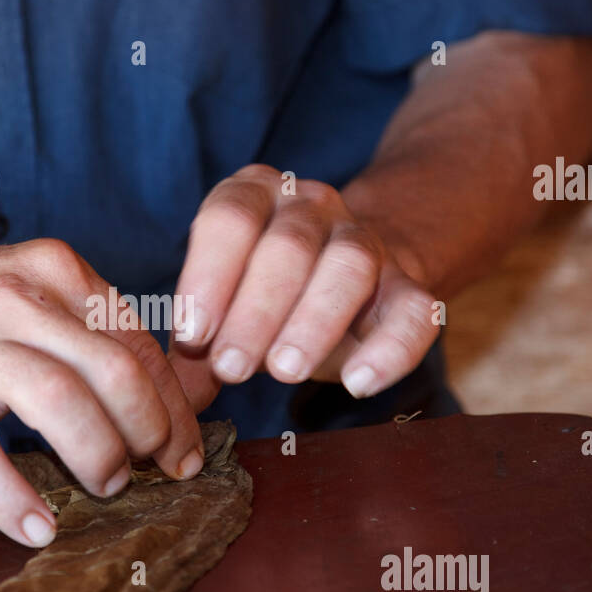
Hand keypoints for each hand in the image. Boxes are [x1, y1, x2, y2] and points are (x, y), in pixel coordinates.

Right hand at [0, 239, 204, 547]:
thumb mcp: (30, 294)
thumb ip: (94, 333)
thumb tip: (185, 394)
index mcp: (55, 272)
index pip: (138, 342)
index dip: (174, 405)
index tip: (186, 448)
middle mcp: (17, 300)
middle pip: (114, 372)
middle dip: (150, 432)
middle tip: (154, 470)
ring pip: (61, 403)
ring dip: (99, 456)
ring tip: (108, 486)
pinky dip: (13, 499)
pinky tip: (38, 528)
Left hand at [169, 164, 440, 411]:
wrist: (350, 277)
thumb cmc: (264, 294)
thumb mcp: (224, 304)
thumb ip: (198, 343)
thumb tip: (176, 395)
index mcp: (257, 195)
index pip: (231, 218)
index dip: (208, 277)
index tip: (192, 337)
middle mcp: (312, 208)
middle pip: (289, 244)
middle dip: (256, 311)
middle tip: (230, 368)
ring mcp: (366, 242)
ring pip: (351, 264)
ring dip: (314, 322)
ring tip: (284, 372)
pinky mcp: (409, 287)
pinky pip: (415, 309)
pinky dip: (391, 349)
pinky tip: (359, 383)